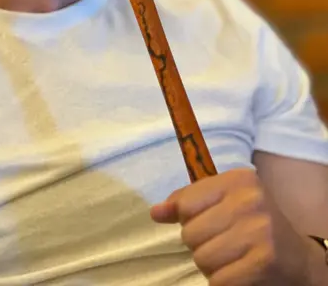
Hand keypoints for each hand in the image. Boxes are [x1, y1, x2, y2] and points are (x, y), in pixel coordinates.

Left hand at [150, 169, 308, 285]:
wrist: (297, 257)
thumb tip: (156, 212)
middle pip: (190, 233)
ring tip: (231, 257)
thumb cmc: (253, 224)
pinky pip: (218, 280)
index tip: (205, 222)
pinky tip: (238, 271)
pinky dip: (222, 281)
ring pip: (202, 258)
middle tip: (223, 242)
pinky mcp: (263, 261)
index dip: (187, 219)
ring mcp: (258, 231)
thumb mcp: (224, 201)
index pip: (186, 203)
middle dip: (200, 244)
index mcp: (238, 179)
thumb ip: (188, 202)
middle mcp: (249, 201)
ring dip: (211, 265)